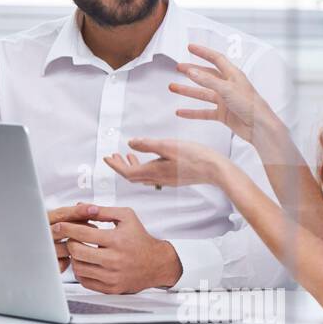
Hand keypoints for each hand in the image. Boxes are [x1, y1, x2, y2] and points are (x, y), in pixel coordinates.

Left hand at [50, 205, 181, 292]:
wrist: (157, 263)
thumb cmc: (140, 239)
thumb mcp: (126, 217)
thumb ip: (103, 210)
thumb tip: (81, 205)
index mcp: (116, 240)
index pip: (83, 233)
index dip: (67, 228)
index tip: (59, 226)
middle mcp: (114, 259)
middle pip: (77, 251)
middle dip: (69, 242)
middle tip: (70, 239)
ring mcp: (112, 276)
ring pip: (79, 268)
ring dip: (74, 258)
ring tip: (79, 250)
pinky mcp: (111, 288)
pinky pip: (86, 281)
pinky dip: (81, 272)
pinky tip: (85, 263)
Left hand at [104, 138, 227, 188]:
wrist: (216, 170)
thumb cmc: (195, 156)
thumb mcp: (168, 145)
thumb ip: (147, 144)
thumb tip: (130, 143)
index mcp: (154, 171)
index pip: (127, 172)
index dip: (115, 165)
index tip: (106, 158)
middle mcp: (158, 179)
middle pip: (133, 176)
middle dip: (121, 166)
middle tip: (113, 156)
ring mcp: (166, 180)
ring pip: (143, 176)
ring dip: (132, 166)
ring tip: (127, 154)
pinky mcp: (174, 178)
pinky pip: (152, 175)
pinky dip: (145, 166)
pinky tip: (149, 158)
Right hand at [169, 43, 278, 143]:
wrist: (260, 127)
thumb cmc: (250, 106)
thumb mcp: (227, 89)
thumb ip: (207, 81)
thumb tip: (191, 71)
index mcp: (233, 75)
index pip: (216, 59)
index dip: (203, 52)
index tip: (190, 47)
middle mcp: (228, 86)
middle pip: (206, 75)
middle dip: (192, 71)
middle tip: (178, 68)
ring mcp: (224, 100)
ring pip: (202, 94)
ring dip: (188, 91)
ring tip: (173, 87)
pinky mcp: (223, 114)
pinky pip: (203, 112)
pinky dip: (192, 112)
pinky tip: (181, 112)